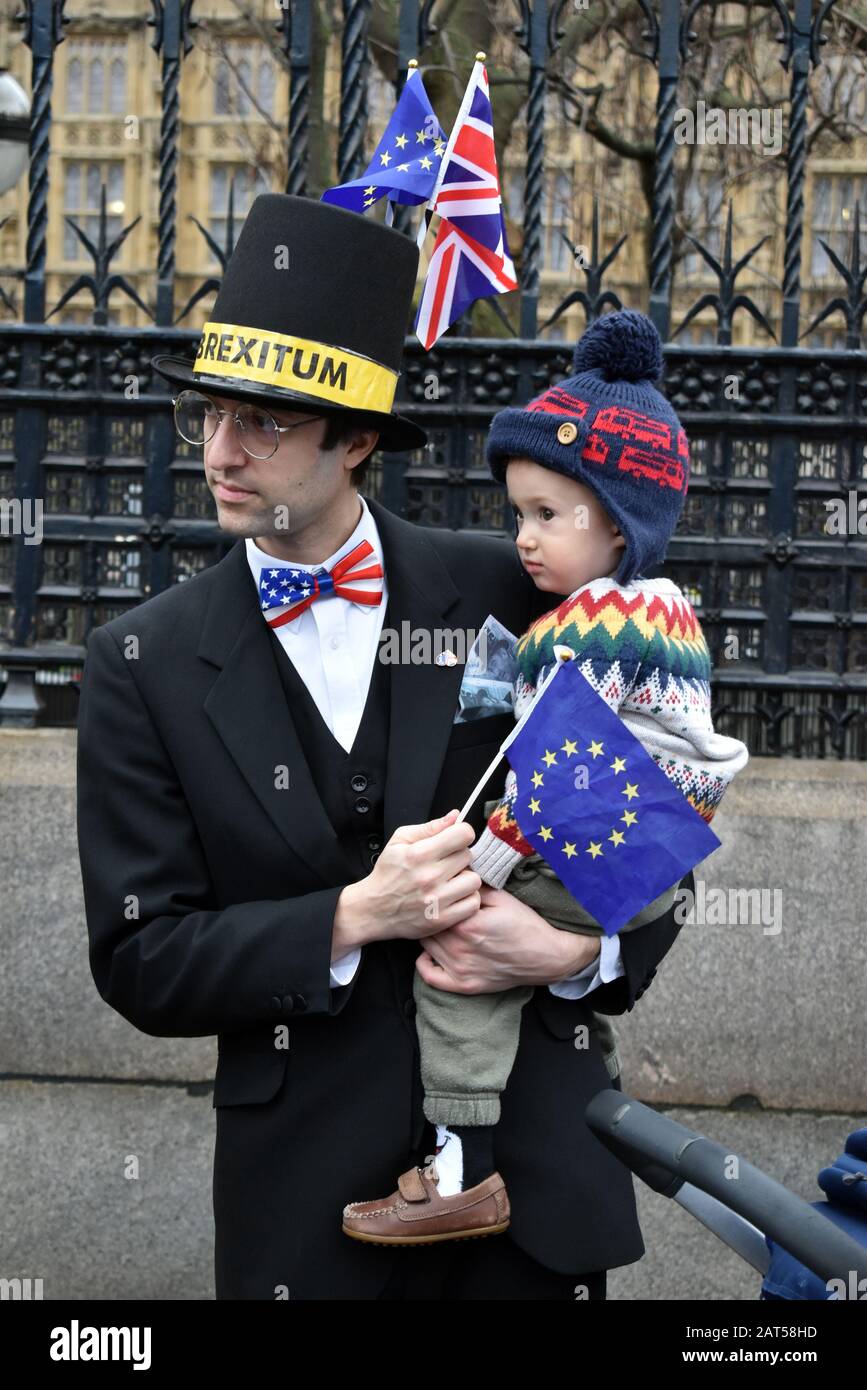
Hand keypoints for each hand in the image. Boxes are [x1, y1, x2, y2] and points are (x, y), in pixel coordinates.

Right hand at [337, 809, 481, 946]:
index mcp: (419, 854)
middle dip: (459, 857)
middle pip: (468, 856)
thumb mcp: (399, 841)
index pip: (463, 835)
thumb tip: (456, 816)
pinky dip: (466, 899)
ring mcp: (437, 900)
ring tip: (450, 881)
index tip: (456, 839)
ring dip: (465, 879)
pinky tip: (453, 896)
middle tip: (446, 863)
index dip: (462, 834)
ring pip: (474, 880)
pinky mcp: (442, 919)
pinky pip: (472, 904)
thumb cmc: (387, 873)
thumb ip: (430, 827)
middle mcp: (429, 877)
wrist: (373, 909)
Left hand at [415, 884, 600, 992]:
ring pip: (426, 946)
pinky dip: (424, 963)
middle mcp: (459, 949)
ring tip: (440, 925)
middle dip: (432, 915)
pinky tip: (432, 952)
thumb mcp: (501, 897)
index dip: (437, 897)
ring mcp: (460, 970)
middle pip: (428, 926)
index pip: (435, 906)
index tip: (441, 891)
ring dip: (430, 934)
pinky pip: (430, 976)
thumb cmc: (526, 924)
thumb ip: (473, 887)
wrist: (547, 956)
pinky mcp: (464, 985)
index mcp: (466, 925)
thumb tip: (453, 873)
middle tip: (439, 908)